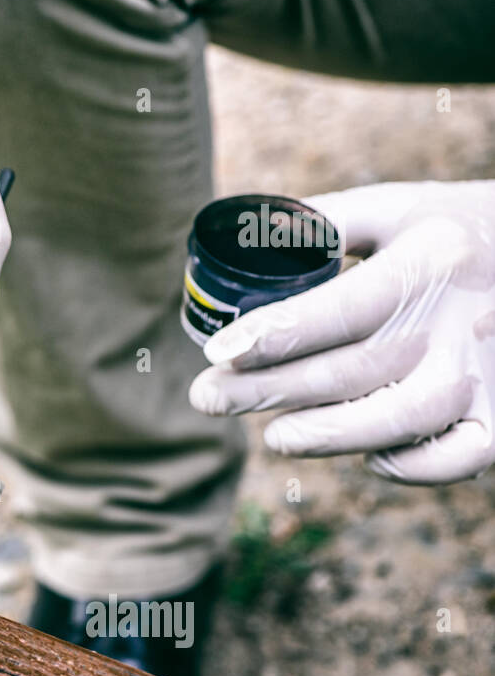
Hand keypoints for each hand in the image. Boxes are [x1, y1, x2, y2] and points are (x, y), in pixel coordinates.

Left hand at [189, 180, 494, 484]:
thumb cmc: (457, 229)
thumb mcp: (397, 208)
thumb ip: (322, 222)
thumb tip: (241, 244)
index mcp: (431, 260)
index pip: (342, 307)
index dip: (275, 333)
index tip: (217, 351)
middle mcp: (462, 321)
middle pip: (353, 369)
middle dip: (268, 389)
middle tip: (207, 397)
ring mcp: (487, 372)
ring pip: (402, 420)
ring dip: (329, 435)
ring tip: (273, 437)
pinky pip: (461, 456)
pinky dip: (415, 467)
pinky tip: (369, 458)